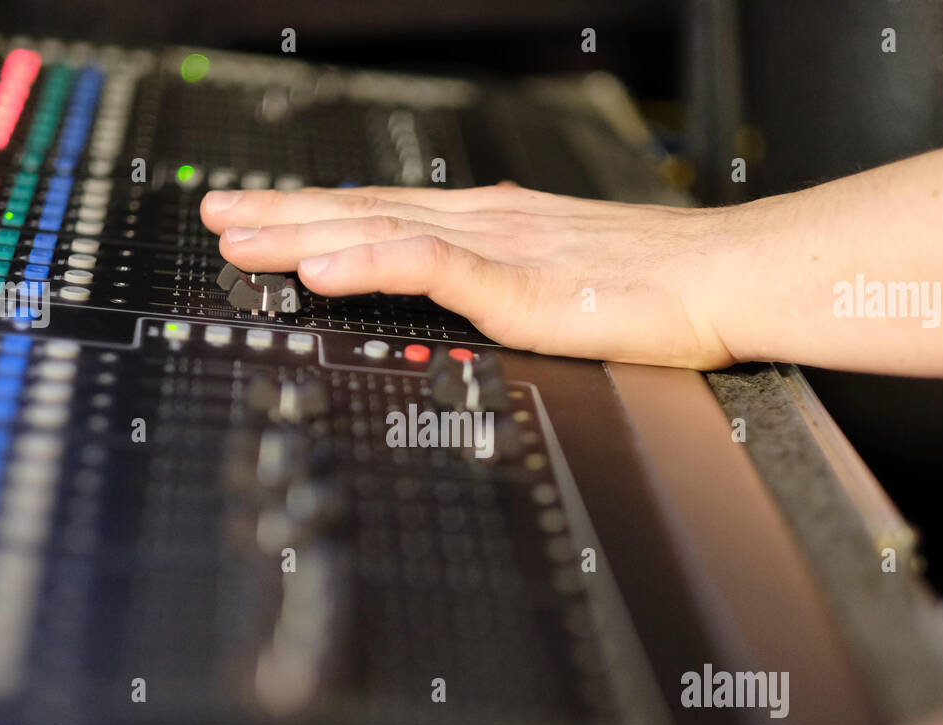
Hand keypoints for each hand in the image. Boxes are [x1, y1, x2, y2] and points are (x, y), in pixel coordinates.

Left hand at [200, 137, 942, 379]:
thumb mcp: (565, 282)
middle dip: (284, 216)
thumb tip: (475, 294)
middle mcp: (484, 223)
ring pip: (379, 232)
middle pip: (364, 214)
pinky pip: (428, 267)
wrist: (726, 279)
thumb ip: (510, 283)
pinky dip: (367, 262)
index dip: (319, 217)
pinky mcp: (517, 280)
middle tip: (217, 213)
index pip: (388, 215)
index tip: (264, 220)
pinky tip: (318, 267)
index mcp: (494, 226)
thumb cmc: (662, 288)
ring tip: (237, 235)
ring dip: (302, 234)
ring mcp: (497, 248)